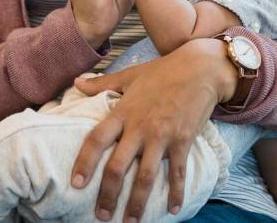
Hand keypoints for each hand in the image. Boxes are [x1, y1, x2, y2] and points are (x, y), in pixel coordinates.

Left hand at [70, 38, 238, 220]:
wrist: (200, 68)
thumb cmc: (163, 71)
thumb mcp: (130, 75)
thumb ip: (102, 84)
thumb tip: (76, 83)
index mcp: (123, 112)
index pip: (96, 140)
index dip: (84, 163)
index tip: (76, 184)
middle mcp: (140, 127)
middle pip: (118, 167)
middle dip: (108, 195)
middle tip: (102, 215)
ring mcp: (162, 136)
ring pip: (146, 177)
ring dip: (137, 203)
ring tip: (131, 221)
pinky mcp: (183, 141)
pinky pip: (178, 172)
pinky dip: (176, 192)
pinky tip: (174, 208)